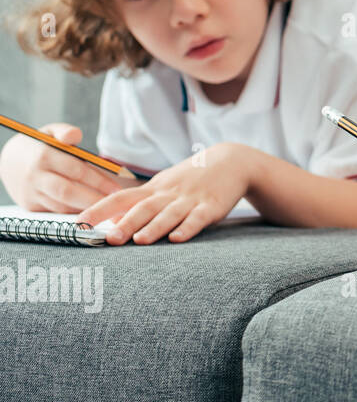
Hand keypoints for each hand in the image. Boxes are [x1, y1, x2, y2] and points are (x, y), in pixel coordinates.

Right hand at [0, 124, 127, 211]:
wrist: (7, 161)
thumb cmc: (38, 145)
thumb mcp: (50, 132)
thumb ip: (65, 132)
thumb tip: (74, 135)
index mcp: (43, 156)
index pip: (76, 170)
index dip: (99, 180)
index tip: (117, 188)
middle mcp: (35, 176)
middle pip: (69, 192)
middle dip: (94, 199)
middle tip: (115, 204)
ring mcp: (31, 193)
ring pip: (62, 205)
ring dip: (86, 208)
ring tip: (107, 209)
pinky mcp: (30, 205)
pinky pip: (56, 210)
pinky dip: (74, 211)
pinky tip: (90, 210)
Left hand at [76, 142, 252, 244]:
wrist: (232, 161)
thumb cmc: (192, 178)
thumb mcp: (165, 185)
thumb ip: (142, 203)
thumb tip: (113, 221)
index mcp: (154, 188)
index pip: (121, 197)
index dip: (99, 209)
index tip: (79, 222)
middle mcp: (169, 193)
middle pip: (144, 207)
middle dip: (126, 223)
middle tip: (109, 238)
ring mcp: (191, 199)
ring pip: (169, 213)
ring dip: (154, 227)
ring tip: (140, 241)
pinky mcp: (212, 206)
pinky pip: (198, 218)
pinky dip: (188, 228)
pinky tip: (178, 238)